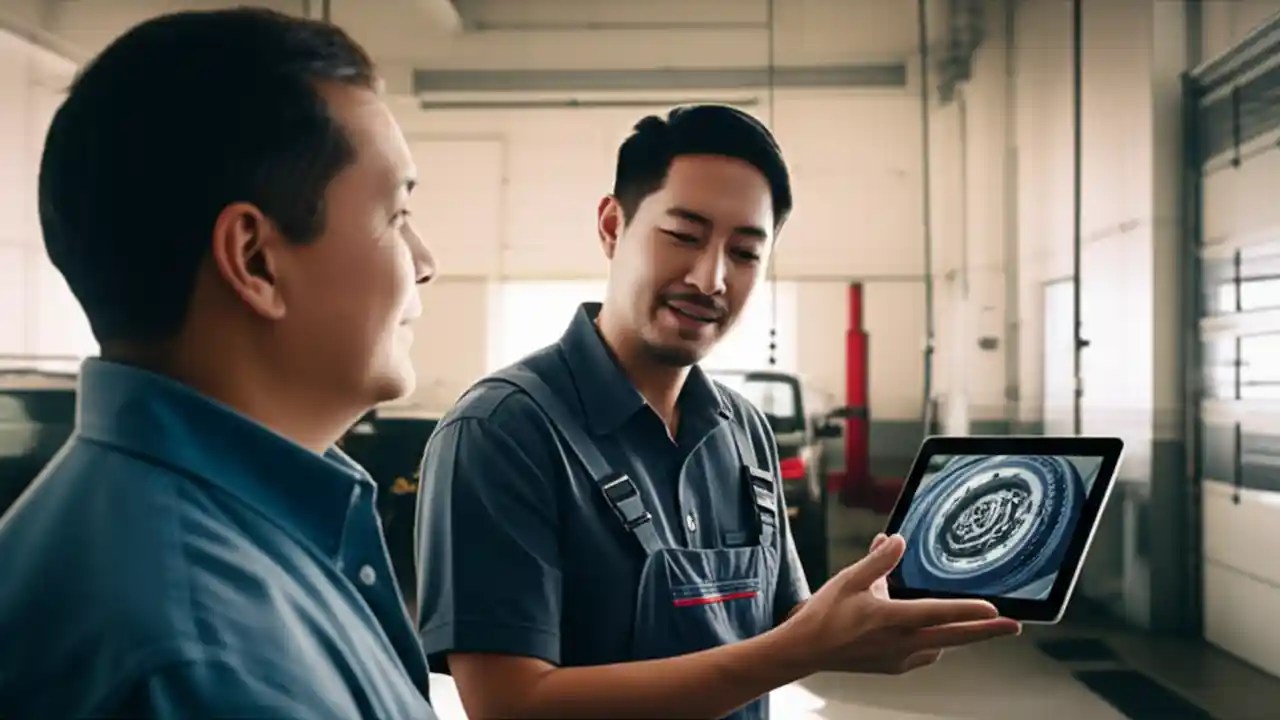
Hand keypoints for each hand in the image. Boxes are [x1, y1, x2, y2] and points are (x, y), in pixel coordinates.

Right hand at [780, 533, 1021, 675]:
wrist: (805, 649)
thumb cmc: (825, 613)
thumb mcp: (849, 578)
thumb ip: (878, 560)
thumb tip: (897, 540)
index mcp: (888, 618)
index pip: (937, 614)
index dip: (968, 611)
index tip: (994, 609)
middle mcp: (898, 642)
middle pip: (953, 638)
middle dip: (986, 632)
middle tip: (1014, 627)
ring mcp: (898, 658)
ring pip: (940, 646)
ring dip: (958, 636)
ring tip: (974, 624)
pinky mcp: (893, 667)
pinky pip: (924, 654)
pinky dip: (935, 643)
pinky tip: (931, 633)